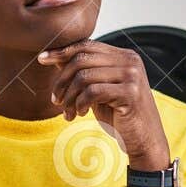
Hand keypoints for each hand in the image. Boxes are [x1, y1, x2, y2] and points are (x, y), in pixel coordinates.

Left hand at [38, 40, 171, 169]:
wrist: (143, 141)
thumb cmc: (119, 117)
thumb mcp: (98, 91)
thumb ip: (84, 74)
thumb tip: (57, 57)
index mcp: (123, 56)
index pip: (87, 45)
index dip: (62, 51)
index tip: (42, 58)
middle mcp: (130, 60)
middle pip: (82, 59)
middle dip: (62, 80)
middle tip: (56, 100)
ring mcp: (132, 75)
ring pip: (84, 76)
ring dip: (69, 97)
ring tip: (68, 113)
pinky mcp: (130, 93)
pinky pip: (92, 92)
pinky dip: (80, 103)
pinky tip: (80, 114)